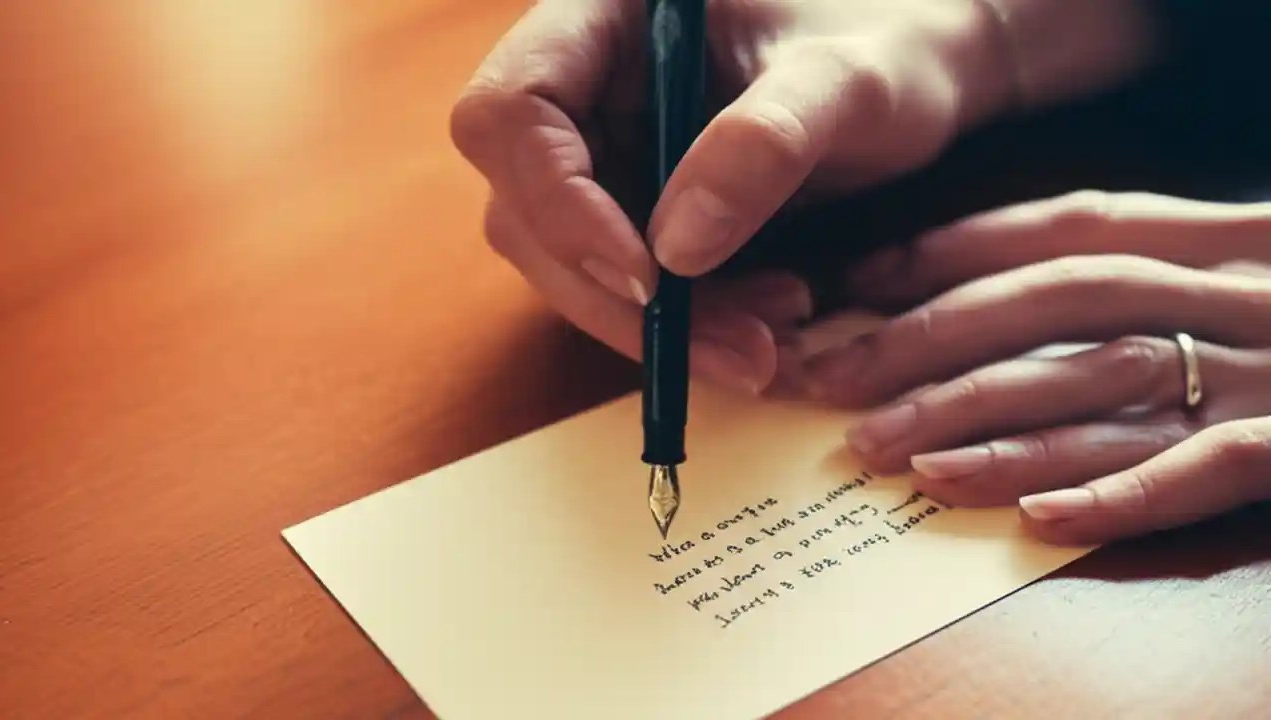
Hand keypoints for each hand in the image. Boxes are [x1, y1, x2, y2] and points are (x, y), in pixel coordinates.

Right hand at [451, 0, 1020, 393]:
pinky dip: (681, 324)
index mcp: (602, 12)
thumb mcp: (851, 84)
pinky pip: (618, 284)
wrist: (919, 69)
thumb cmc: (890, 43)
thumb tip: (671, 254)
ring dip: (656, 325)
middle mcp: (580, 80)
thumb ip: (766, 145)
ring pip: (567, 262)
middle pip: (525, 205)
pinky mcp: (628, 202)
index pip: (512, 111)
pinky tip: (755, 330)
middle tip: (737, 349)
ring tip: (765, 344)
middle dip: (621, 296)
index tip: (649, 278)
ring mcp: (598, 147)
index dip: (558, 204)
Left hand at [805, 191, 1270, 543]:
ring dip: (993, 423)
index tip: (855, 283)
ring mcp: (1269, 372)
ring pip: (1106, 383)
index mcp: (1220, 240)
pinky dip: (1118, 491)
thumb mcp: (1240, 273)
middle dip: (934, 341)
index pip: (1066, 229)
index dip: (954, 252)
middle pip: (1056, 302)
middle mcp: (1236, 294)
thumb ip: (1139, 276)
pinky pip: (1206, 471)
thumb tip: (975, 296)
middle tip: (832, 384)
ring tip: (897, 456)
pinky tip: (1034, 518)